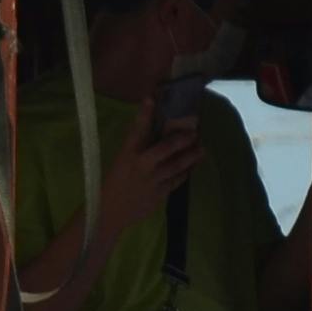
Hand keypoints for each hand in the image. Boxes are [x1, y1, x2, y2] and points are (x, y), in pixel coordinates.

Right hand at [89, 96, 205, 250]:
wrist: (109, 212)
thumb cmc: (114, 183)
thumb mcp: (121, 161)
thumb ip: (137, 147)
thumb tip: (154, 131)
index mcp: (127, 154)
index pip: (137, 130)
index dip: (144, 114)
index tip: (151, 98)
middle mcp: (141, 165)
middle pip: (165, 148)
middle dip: (181, 139)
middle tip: (195, 132)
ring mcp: (152, 180)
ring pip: (176, 165)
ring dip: (191, 156)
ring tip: (202, 148)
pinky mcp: (160, 194)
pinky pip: (177, 180)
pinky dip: (186, 172)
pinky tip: (193, 166)